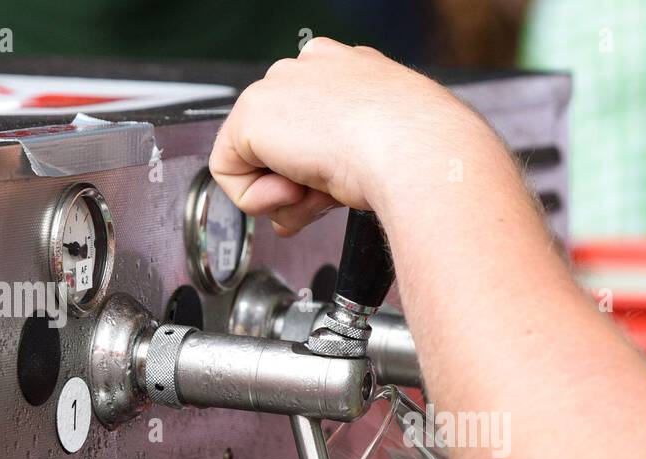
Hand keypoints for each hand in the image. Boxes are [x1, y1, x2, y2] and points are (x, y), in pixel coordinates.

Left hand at [209, 37, 496, 235]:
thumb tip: (300, 203)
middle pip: (279, 142)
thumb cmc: (417, 153)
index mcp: (350, 70)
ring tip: (319, 194)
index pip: (310, 123)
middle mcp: (311, 68)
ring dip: (284, 193)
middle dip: (295, 185)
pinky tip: (296, 192)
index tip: (331, 192)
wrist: (416, 151)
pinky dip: (256, 198)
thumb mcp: (378, 157)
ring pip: (255, 157)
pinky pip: (228, 171)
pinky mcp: (251, 114)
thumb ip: (333, 172)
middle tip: (323, 201)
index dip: (313, 170)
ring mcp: (278, 86)